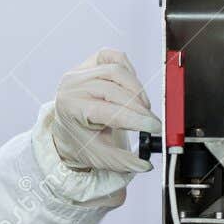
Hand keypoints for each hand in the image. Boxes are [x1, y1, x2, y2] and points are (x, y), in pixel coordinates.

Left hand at [49, 49, 161, 174]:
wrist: (69, 126)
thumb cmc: (83, 139)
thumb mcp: (100, 156)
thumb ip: (123, 162)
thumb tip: (145, 166)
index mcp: (70, 109)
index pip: (106, 111)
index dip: (134, 118)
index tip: (154, 126)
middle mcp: (72, 86)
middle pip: (113, 89)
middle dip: (138, 107)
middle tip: (151, 121)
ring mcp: (80, 71)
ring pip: (116, 71)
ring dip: (136, 89)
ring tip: (143, 108)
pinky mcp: (90, 61)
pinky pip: (114, 57)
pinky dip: (129, 70)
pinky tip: (133, 87)